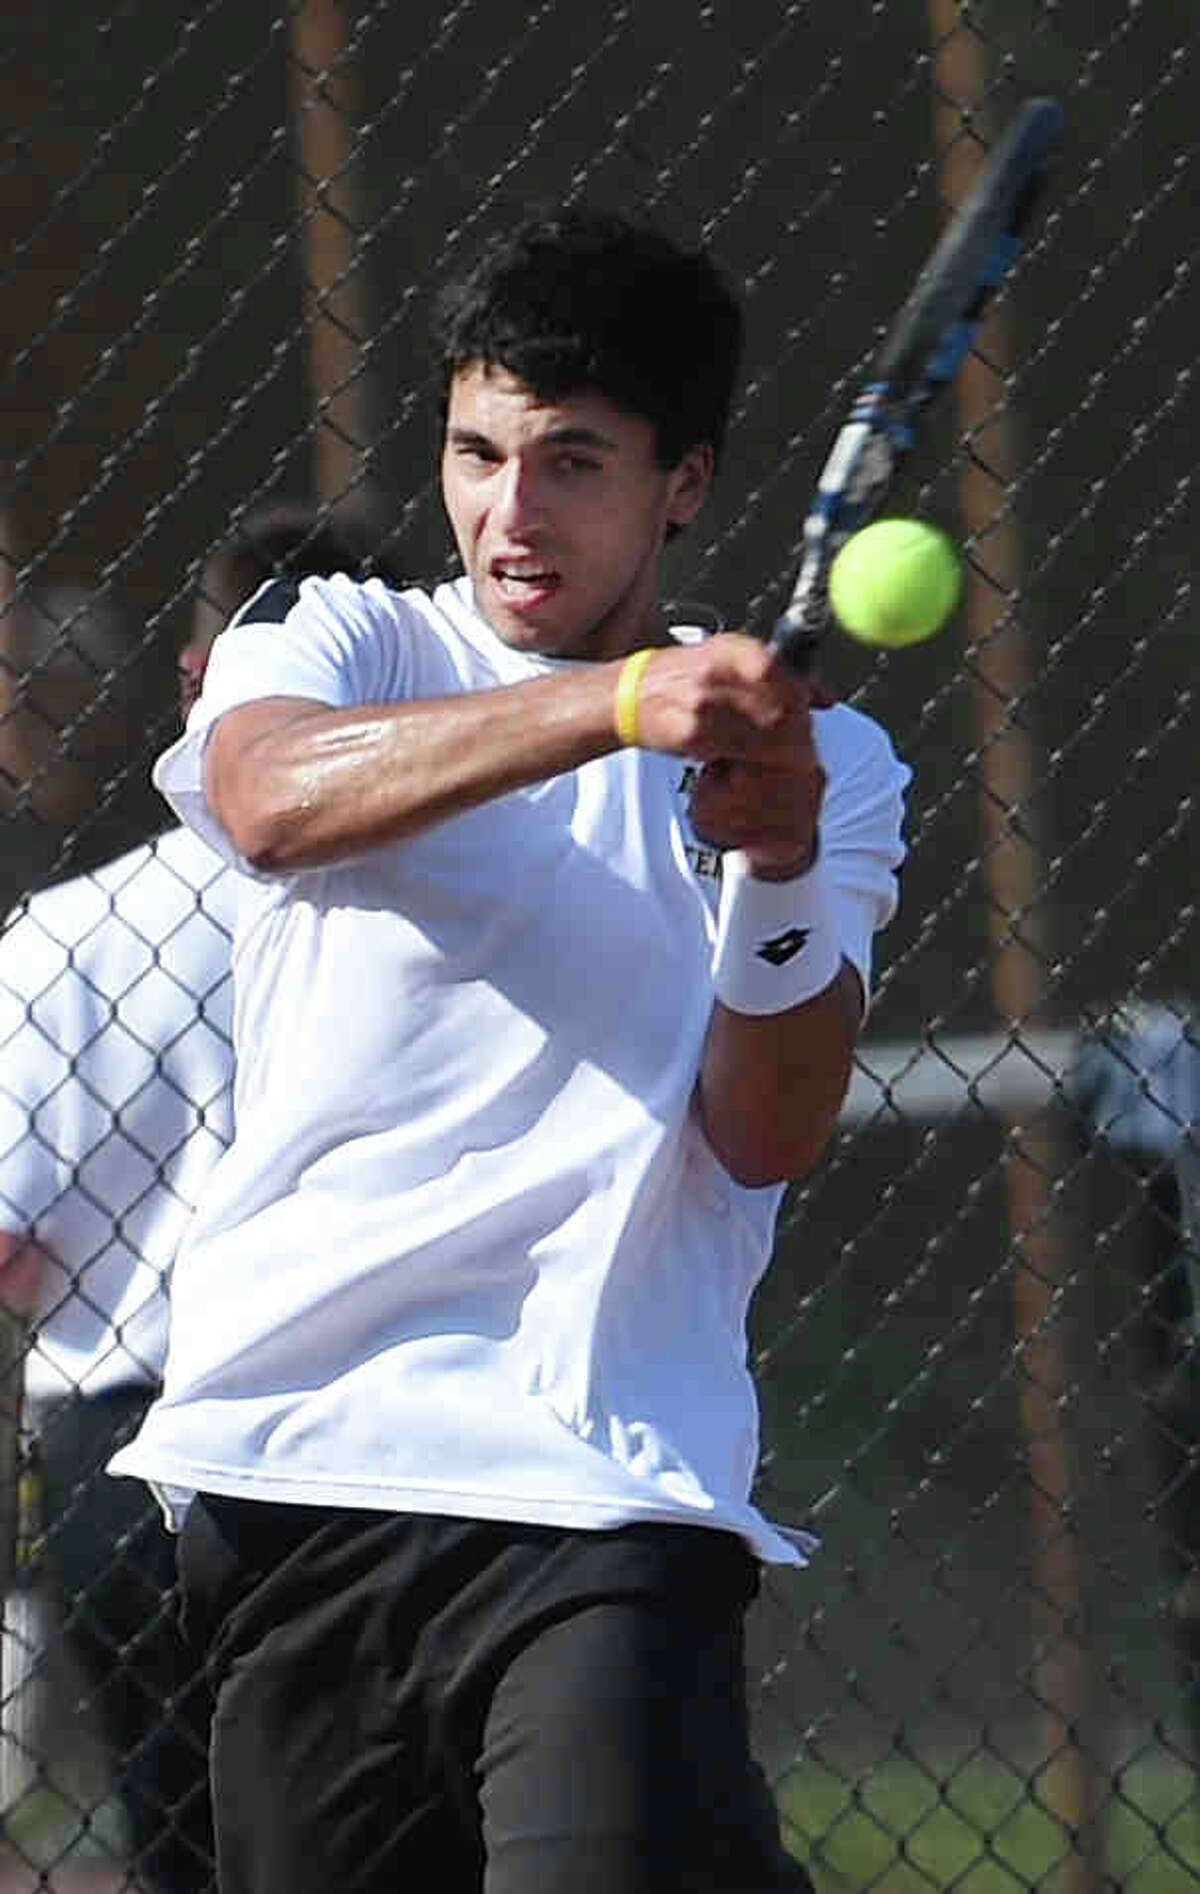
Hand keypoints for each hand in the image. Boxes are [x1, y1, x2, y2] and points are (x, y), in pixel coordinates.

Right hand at [627, 633, 828, 876]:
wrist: (629, 696)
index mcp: (728, 649)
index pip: (779, 671)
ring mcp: (703, 708)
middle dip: (798, 732)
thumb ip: (776, 672)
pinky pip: (738, 756)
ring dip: (781, 753)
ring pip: (764, 737)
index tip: (811, 711)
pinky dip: (753, 763)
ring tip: (781, 757)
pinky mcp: (692, 738)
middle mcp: (715, 675)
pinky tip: (751, 762)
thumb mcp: (726, 657)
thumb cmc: (681, 675)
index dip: (802, 696)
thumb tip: (826, 697)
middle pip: (779, 709)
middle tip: (804, 744)